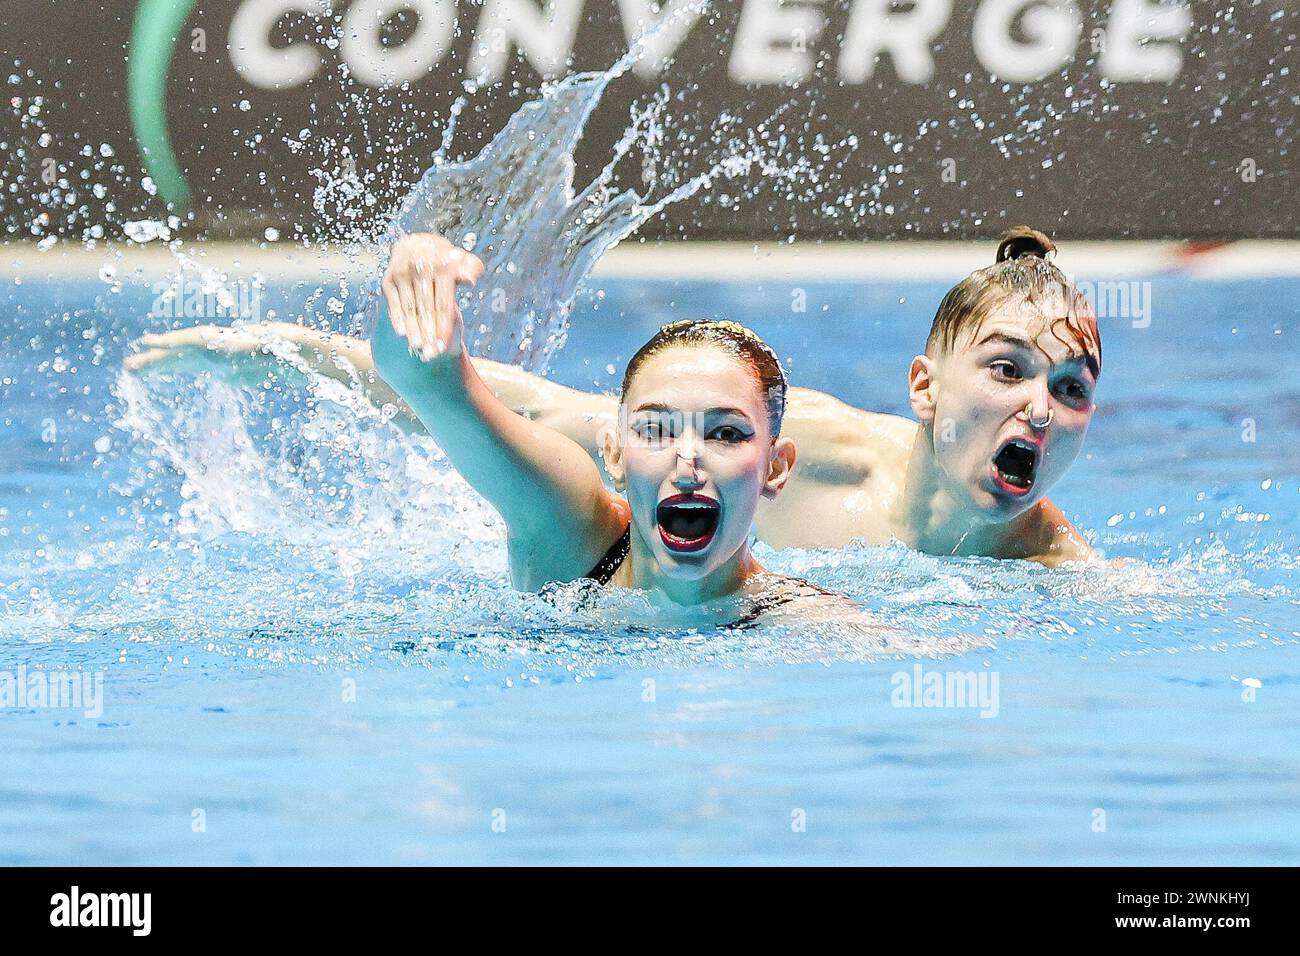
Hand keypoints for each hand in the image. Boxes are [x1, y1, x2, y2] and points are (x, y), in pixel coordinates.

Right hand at [123, 324, 301, 372]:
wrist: (291, 352)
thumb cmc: (290, 348)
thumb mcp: (286, 347)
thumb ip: (276, 346)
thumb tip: (270, 342)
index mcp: (233, 341)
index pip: (197, 340)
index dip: (176, 343)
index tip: (153, 344)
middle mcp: (216, 345)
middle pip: (181, 351)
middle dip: (156, 358)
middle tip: (128, 365)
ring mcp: (212, 354)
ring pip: (177, 358)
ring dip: (154, 364)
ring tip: (129, 368)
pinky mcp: (213, 365)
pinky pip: (184, 366)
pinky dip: (166, 367)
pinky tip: (147, 370)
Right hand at [381, 232, 483, 361]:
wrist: (417, 244)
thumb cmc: (445, 259)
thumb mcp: (462, 260)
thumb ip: (470, 268)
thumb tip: (470, 280)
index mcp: (443, 267)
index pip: (443, 304)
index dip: (443, 327)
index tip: (443, 346)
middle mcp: (421, 269)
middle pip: (426, 309)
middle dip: (429, 333)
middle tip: (431, 354)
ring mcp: (403, 273)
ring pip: (410, 308)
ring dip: (413, 329)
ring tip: (418, 348)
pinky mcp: (389, 278)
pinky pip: (393, 302)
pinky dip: (396, 317)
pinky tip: (401, 333)